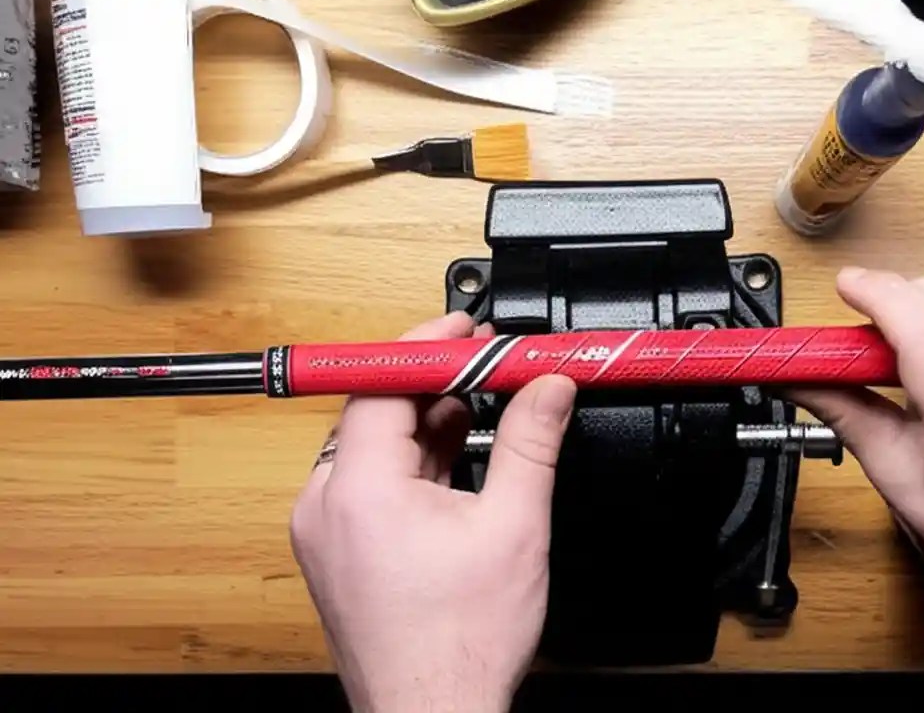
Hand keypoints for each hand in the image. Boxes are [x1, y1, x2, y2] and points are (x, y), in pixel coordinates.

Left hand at [290, 312, 577, 712]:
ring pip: (372, 448)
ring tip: (482, 411)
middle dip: (434, 382)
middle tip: (488, 365)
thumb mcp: (514, 527)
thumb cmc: (459, 644)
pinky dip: (410, 463)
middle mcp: (325, 506)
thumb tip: (548, 388)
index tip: (467, 328)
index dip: (428, 345)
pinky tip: (453, 461)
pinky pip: (368, 484)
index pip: (382, 382)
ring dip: (425, 423)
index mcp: (359, 490)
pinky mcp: (335, 553)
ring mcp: (325, 532)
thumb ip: (531, 442)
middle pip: (374, 410)